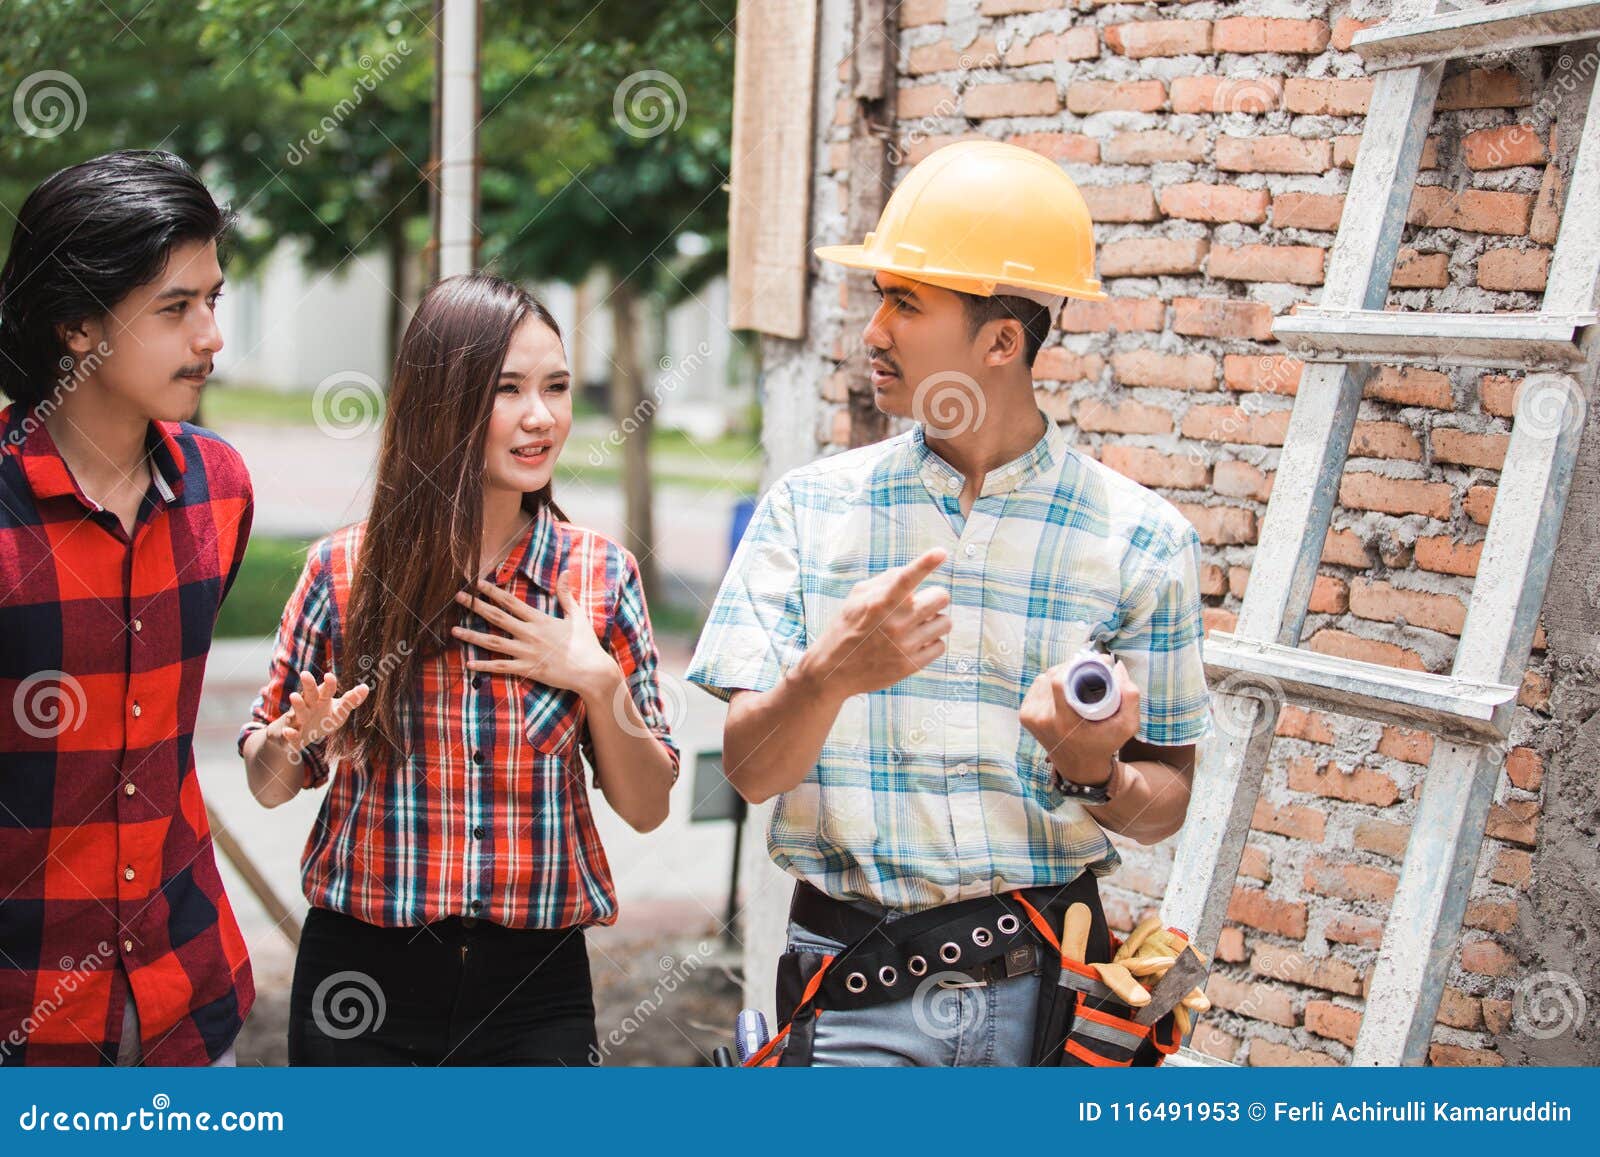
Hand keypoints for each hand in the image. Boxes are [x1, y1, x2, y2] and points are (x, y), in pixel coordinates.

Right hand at [270, 670, 369, 754]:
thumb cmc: (321, 720)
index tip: (329, 676)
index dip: (329, 684)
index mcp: (321, 699)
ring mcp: (297, 719)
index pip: (326, 689)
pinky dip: (289, 733)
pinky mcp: (290, 734)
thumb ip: (350, 700)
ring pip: (298, 711)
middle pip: (309, 694)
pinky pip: (289, 734)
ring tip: (294, 696)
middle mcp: (308, 706)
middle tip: (305, 674)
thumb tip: (365, 687)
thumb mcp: (337, 712)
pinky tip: (288, 731)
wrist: (296, 736)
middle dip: (308, 685)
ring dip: (297, 704)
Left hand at [451, 571, 616, 696]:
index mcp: (540, 619)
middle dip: (475, 606)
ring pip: (493, 643)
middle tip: (458, 597)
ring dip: (472, 636)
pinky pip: (501, 667)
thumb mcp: (577, 615)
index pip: (511, 602)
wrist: (591, 671)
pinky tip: (468, 664)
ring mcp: (526, 653)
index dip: (493, 592)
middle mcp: (529, 634)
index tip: (478, 584)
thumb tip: (565, 571)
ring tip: (453, 630)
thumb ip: (566, 594)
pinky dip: (484, 666)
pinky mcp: (527, 670)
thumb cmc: (586, 643)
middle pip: (497, 618)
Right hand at [804, 548, 950, 698]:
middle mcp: (895, 623)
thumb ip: (884, 581)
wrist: (833, 671)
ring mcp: (905, 645)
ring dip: (934, 621)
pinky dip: (931, 643)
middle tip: (920, 604)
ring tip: (917, 625)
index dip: (926, 563)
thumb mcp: (855, 598)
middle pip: (941, 597)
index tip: (941, 552)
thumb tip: (910, 571)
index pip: (906, 578)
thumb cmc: (846, 628)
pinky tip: (914, 643)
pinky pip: (940, 646)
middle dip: (933, 597)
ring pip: (945, 622)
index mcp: (880, 602)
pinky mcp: (911, 665)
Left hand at [1019, 655, 1139, 784]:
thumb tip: (1118, 666)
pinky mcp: (1025, 715)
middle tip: (1091, 667)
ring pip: (1044, 678)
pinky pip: (1038, 686)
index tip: (1095, 661)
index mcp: (1064, 723)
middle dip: (1073, 667)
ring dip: (1062, 673)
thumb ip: (1129, 697)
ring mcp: (1030, 717)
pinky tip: (1065, 687)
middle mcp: (1042, 719)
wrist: (1080, 767)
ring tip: (1079, 677)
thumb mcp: (1126, 726)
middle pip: (1053, 676)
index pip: (1059, 682)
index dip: (1076, 665)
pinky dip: (1051, 682)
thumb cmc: (1105, 745)